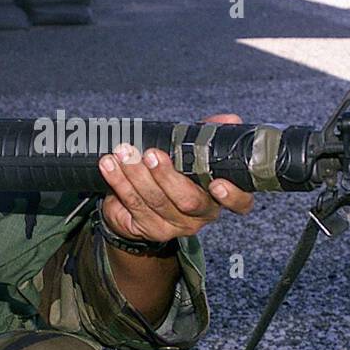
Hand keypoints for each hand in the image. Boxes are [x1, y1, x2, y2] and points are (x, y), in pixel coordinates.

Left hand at [97, 113, 253, 242]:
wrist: (138, 206)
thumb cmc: (172, 173)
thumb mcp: (190, 152)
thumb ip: (206, 136)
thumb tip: (230, 120)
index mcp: (217, 196)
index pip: (240, 204)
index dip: (232, 196)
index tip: (218, 183)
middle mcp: (200, 215)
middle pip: (188, 200)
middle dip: (167, 176)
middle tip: (151, 154)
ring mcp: (174, 225)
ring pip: (155, 201)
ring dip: (136, 174)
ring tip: (123, 152)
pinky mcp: (148, 229)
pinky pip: (133, 204)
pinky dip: (119, 182)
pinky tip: (110, 165)